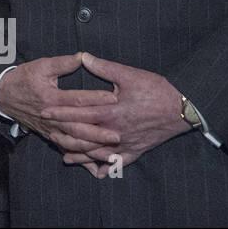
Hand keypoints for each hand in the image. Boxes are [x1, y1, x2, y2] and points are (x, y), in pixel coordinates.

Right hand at [0, 53, 118, 156]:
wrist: (4, 96)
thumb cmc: (24, 78)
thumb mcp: (40, 66)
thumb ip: (62, 63)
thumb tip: (82, 57)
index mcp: (50, 97)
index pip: (76, 100)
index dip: (95, 99)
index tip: (114, 98)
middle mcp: (51, 116)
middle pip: (77, 127)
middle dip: (97, 133)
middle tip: (117, 135)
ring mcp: (50, 128)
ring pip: (72, 142)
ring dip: (91, 149)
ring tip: (110, 152)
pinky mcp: (50, 135)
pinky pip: (67, 149)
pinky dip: (80, 158)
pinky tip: (95, 163)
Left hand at [50, 53, 189, 176]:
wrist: (183, 109)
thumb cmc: (157, 89)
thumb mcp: (129, 75)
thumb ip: (103, 68)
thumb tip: (83, 56)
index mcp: (111, 111)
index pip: (79, 113)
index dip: (60, 113)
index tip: (44, 112)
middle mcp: (116, 131)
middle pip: (84, 136)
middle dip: (65, 135)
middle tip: (49, 134)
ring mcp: (126, 143)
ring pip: (98, 152)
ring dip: (81, 154)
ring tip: (64, 155)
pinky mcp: (137, 150)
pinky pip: (119, 162)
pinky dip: (106, 167)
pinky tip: (97, 172)